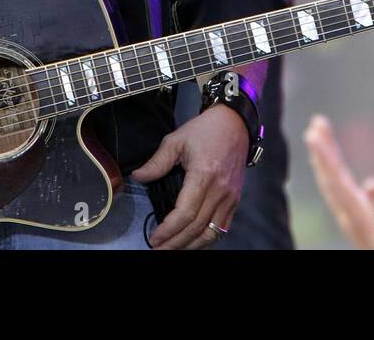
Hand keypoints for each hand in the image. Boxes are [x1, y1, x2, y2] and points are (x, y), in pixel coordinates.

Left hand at [132, 105, 247, 248]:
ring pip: (211, 233)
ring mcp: (230, 198)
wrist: (234, 124)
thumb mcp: (176, 140)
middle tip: (159, 250)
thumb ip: (157, 162)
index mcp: (203, 175)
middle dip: (176, 243)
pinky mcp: (235, 200)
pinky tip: (194, 242)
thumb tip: (138, 177)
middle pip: (197, 228)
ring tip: (174, 250)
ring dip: (191, 246)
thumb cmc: (205, 130)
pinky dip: (207, 239)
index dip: (168, 230)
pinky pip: (222, 228)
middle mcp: (219, 190)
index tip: (154, 238)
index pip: (185, 213)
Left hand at [303, 114, 373, 250]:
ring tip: (320, 141)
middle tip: (316, 124)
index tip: (314, 130)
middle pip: (331, 179)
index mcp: (358, 214)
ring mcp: (354, 222)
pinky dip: (335, 179)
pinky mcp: (360, 227)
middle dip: (323, 151)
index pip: (337, 178)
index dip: (325, 153)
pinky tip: (336, 176)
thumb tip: (371, 182)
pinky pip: (341, 196)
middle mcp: (350, 217)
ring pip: (333, 187)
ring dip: (325, 162)